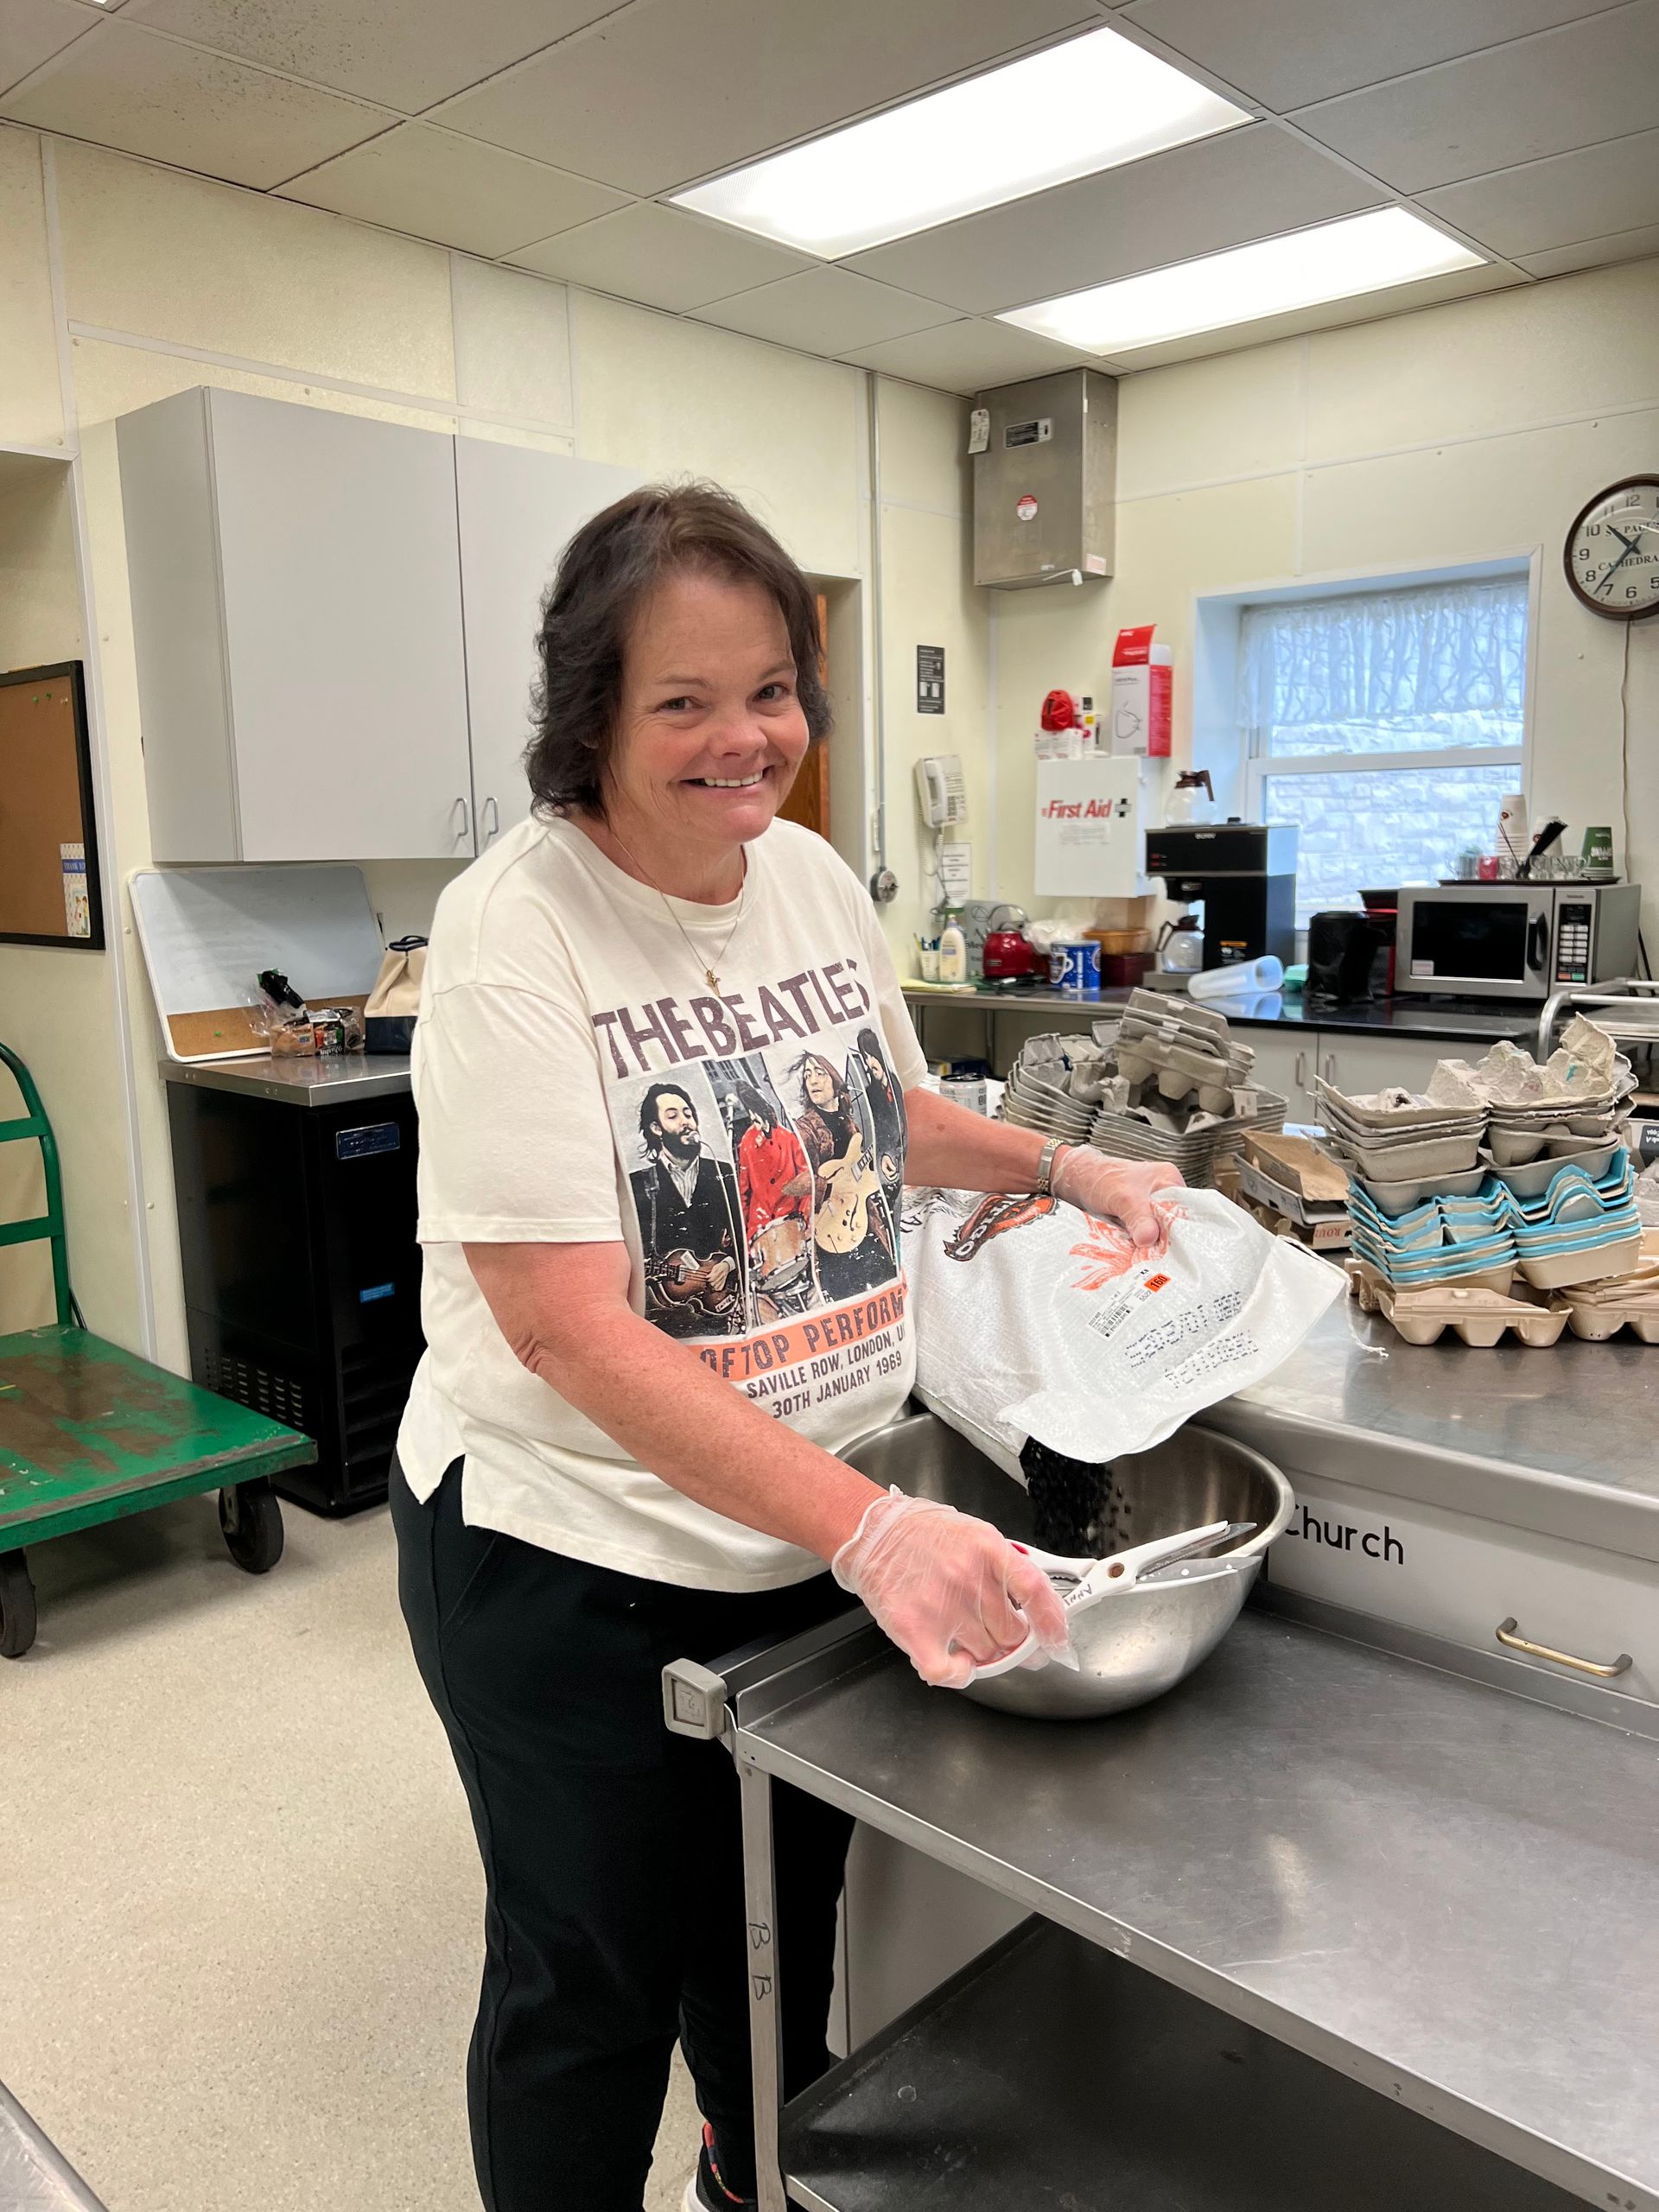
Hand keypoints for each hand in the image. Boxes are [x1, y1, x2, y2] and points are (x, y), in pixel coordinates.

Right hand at [832, 1488, 1071, 1688]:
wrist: (873, 1533)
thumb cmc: (923, 1535)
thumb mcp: (974, 1536)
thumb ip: (1003, 1569)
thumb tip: (1033, 1610)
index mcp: (988, 1550)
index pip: (1035, 1591)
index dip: (1053, 1622)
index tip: (1057, 1641)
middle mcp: (969, 1578)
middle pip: (1012, 1634)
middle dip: (1015, 1644)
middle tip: (1006, 1643)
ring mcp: (942, 1605)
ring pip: (985, 1654)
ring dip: (982, 1655)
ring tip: (965, 1637)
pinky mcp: (915, 1628)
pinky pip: (949, 1672)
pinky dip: (958, 1675)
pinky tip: (955, 1663)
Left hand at [1050, 1148, 1183, 1251]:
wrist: (1075, 1180)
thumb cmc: (1099, 1179)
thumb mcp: (1122, 1197)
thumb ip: (1138, 1217)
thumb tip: (1150, 1238)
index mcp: (1168, 1180)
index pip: (1188, 1210)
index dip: (1183, 1230)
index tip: (1177, 1250)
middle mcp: (1164, 1193)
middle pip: (1175, 1223)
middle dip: (1167, 1241)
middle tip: (1162, 1259)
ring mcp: (1151, 1206)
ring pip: (1160, 1231)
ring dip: (1153, 1245)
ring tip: (1151, 1260)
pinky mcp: (1139, 1218)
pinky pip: (1147, 1235)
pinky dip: (1142, 1245)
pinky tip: (1139, 1254)